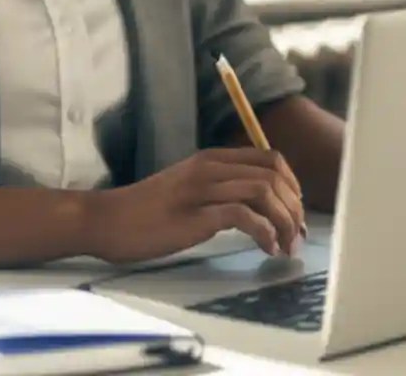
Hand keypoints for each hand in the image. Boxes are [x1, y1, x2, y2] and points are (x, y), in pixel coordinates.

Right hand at [85, 148, 305, 263]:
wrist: (106, 220)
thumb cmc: (144, 211)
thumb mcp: (187, 189)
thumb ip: (217, 189)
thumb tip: (255, 207)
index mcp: (211, 159)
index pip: (270, 158)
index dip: (292, 184)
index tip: (295, 211)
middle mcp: (211, 167)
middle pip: (274, 175)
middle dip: (295, 207)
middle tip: (298, 235)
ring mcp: (203, 189)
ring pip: (265, 192)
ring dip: (285, 221)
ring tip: (286, 246)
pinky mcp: (196, 215)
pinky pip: (246, 217)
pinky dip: (265, 233)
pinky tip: (266, 248)